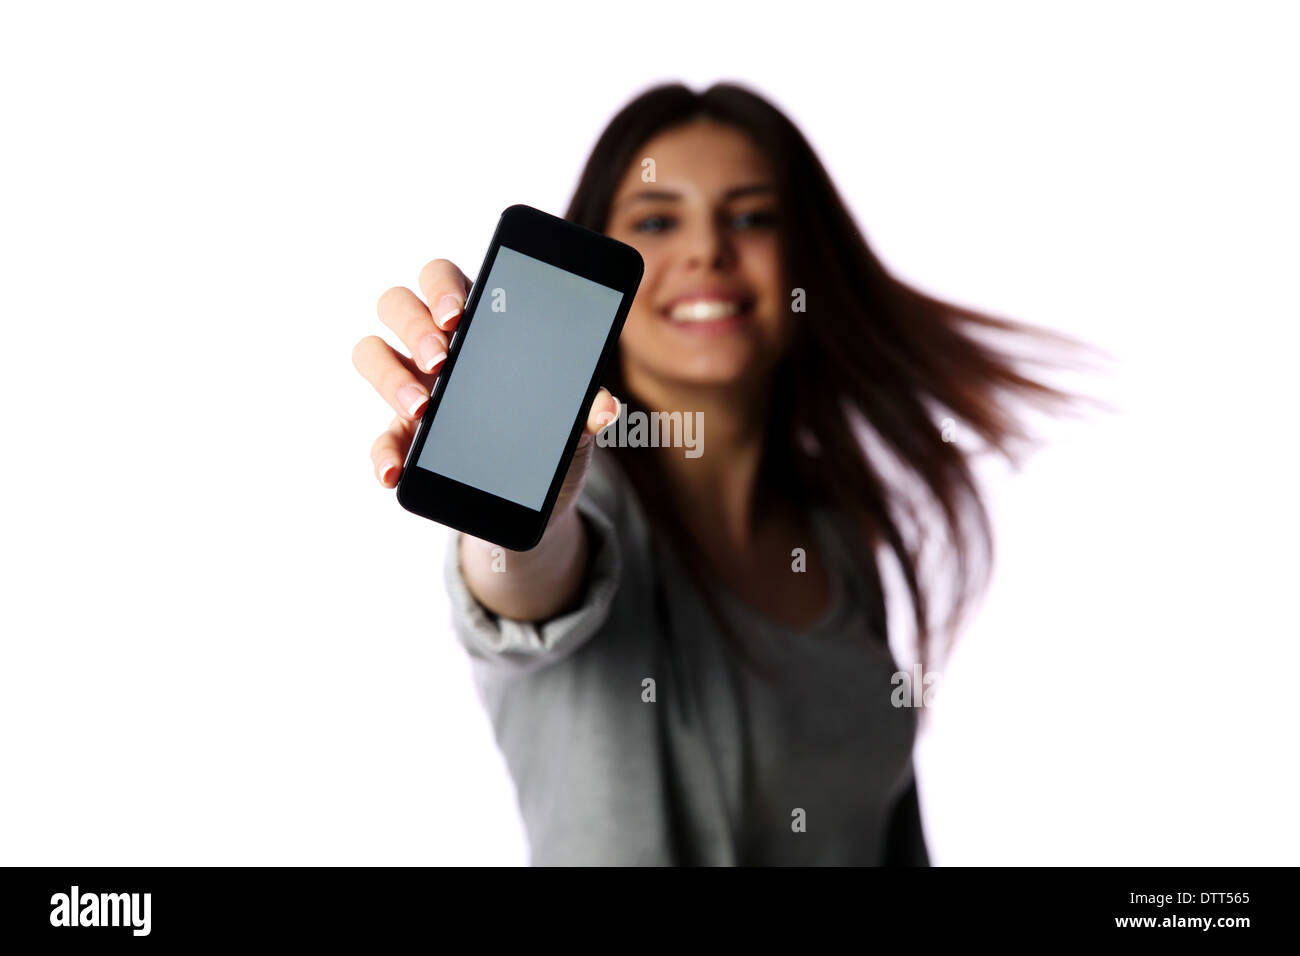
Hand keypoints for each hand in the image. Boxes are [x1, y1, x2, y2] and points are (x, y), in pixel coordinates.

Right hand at [351, 258, 619, 517]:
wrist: (542, 493)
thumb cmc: (555, 435)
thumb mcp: (575, 421)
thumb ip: (585, 408)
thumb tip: (604, 407)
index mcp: (478, 320)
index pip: (443, 278)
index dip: (441, 286)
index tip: (457, 314)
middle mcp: (434, 345)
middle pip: (397, 305)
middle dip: (414, 327)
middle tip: (442, 360)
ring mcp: (412, 387)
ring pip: (371, 353)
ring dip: (389, 377)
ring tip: (422, 409)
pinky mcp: (405, 439)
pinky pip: (380, 439)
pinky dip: (384, 455)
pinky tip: (397, 472)